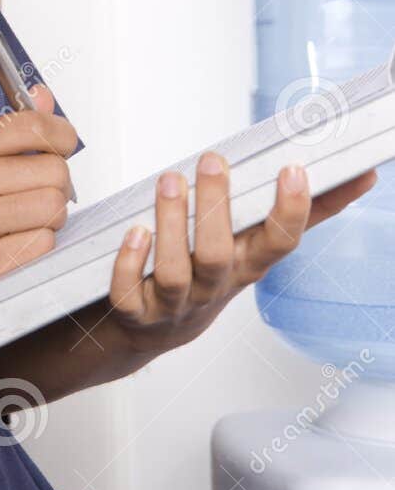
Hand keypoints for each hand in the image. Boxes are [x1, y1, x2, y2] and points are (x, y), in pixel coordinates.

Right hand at [0, 83, 76, 324]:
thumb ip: (2, 129)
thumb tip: (44, 97)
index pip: (35, 127)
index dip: (62, 137)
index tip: (61, 147)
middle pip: (55, 171)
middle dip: (57, 184)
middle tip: (38, 192)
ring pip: (53, 210)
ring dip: (49, 218)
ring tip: (24, 220)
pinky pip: (41, 246)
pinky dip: (36, 246)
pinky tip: (12, 243)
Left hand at [101, 153, 379, 355]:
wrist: (154, 329)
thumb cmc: (212, 271)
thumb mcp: (256, 244)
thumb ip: (303, 211)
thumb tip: (361, 175)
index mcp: (247, 265)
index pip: (279, 244)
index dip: (291, 212)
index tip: (294, 170)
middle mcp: (212, 286)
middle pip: (218, 254)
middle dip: (216, 207)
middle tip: (213, 160)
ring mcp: (173, 302)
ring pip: (174, 272)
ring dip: (171, 225)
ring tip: (170, 180)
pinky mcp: (134, 312)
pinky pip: (128, 293)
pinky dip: (130, 262)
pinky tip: (134, 231)